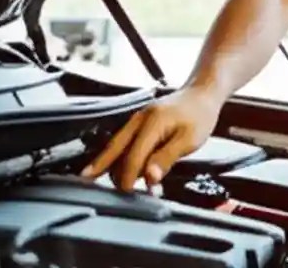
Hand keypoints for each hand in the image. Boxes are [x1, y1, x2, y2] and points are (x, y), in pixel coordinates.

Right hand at [80, 87, 221, 190]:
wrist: (202, 93)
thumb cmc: (199, 115)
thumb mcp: (189, 140)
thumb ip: (166, 158)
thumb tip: (149, 178)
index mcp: (151, 124)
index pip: (132, 157)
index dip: (127, 178)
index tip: (125, 194)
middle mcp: (139, 120)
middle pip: (113, 148)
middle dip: (99, 166)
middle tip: (85, 184)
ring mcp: (137, 120)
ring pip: (115, 144)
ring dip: (106, 161)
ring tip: (92, 179)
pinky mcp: (139, 122)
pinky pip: (122, 140)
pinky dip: (114, 154)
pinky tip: (110, 165)